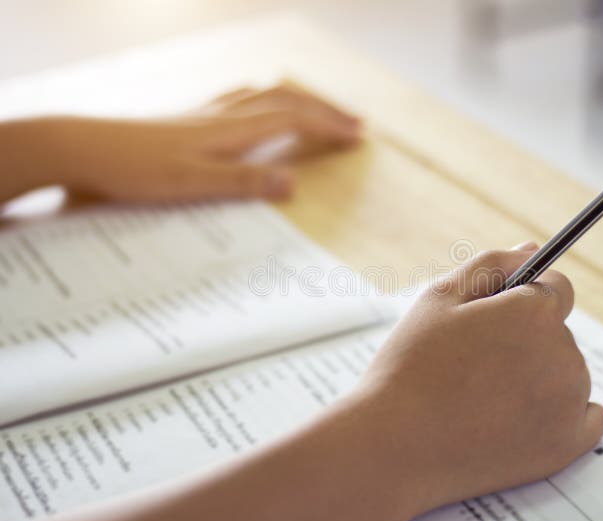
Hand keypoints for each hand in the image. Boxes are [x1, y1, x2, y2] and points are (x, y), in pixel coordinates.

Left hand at [44, 83, 360, 201]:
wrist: (82, 147)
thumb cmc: (135, 169)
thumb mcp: (193, 183)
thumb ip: (245, 182)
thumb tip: (295, 183)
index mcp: (232, 130)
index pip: (293, 121)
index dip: (328, 126)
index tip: (359, 136)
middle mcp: (223, 114)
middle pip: (286, 101)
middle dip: (323, 110)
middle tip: (354, 122)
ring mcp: (205, 112)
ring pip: (264, 95)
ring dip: (298, 100)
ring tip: (316, 108)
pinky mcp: (188, 117)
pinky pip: (238, 97)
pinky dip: (262, 97)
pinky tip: (253, 100)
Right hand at [357, 242, 602, 517]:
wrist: (395, 447)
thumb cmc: (410, 367)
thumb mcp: (439, 298)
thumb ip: (491, 266)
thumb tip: (532, 251)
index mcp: (535, 312)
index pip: (555, 288)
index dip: (521, 301)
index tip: (493, 322)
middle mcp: (563, 353)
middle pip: (559, 333)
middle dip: (527, 340)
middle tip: (475, 364)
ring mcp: (569, 403)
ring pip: (568, 373)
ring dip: (540, 377)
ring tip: (485, 397)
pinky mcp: (567, 445)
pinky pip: (589, 417)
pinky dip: (565, 414)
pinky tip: (525, 418)